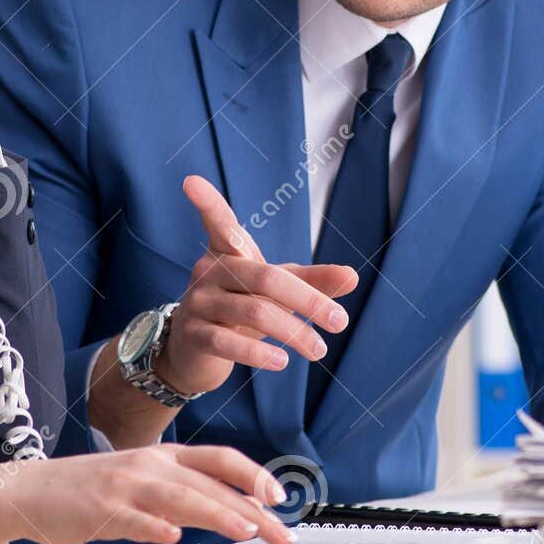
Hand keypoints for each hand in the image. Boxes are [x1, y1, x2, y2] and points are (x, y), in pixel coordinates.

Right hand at [0, 445, 294, 543]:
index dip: (253, 474)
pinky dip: (154, 525)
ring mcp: (124, 486)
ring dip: (216, 513)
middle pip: (209, 482)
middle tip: (279, 530)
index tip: (280, 496)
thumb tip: (232, 510)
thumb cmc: (91, 489)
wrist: (31, 489)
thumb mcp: (143, 480)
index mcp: (163, 456)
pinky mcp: (100, 509)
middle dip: (250, 507)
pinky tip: (173, 535)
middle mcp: (149, 465)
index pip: (219, 459)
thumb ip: (184, 492)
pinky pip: (132, 517)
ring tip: (245, 529)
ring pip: (179, 497)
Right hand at [151, 175, 357, 397]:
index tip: (191, 181)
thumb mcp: (275, 291)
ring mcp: (198, 302)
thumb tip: (352, 276)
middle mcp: (208, 271)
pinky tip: (282, 363)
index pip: (219, 222)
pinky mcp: (194, 336)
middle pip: (265, 277)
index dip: (207, 202)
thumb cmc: (240, 308)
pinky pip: (229, 343)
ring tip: (319, 350)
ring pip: (253, 310)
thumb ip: (311, 282)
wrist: (196, 353)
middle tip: (340, 321)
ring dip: (294, 332)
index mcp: (227, 252)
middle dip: (308, 300)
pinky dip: (260, 353)